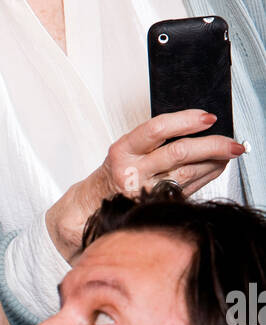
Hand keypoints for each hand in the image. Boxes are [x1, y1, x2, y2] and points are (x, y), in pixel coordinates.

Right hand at [48, 110, 246, 260]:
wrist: (90, 207)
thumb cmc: (114, 174)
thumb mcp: (127, 150)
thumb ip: (156, 139)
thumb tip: (199, 125)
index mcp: (122, 151)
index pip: (157, 129)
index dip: (185, 121)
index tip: (208, 117)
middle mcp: (131, 172)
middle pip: (178, 153)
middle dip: (212, 145)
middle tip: (233, 142)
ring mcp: (143, 193)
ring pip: (187, 174)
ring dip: (214, 162)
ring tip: (230, 152)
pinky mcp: (153, 208)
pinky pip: (187, 190)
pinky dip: (205, 177)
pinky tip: (216, 168)